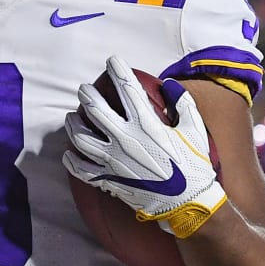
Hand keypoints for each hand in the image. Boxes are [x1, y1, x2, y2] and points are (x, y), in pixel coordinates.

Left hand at [63, 56, 225, 237]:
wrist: (188, 204)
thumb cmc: (194, 165)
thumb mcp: (195, 130)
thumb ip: (183, 103)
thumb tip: (169, 85)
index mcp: (146, 124)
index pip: (126, 88)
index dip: (117, 69)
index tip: (112, 61)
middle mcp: (125, 139)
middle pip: (95, 109)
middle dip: (87, 94)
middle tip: (84, 89)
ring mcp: (113, 160)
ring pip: (80, 137)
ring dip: (73, 124)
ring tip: (72, 117)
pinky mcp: (108, 180)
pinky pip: (81, 169)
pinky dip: (71, 160)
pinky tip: (68, 153)